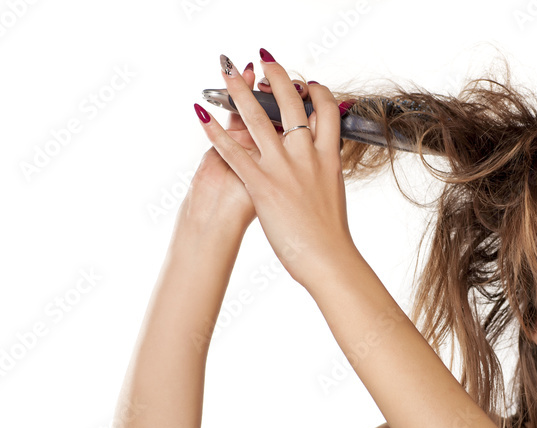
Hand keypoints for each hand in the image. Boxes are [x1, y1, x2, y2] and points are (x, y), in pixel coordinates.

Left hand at [195, 50, 354, 286]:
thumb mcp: (334, 193)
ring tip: (227, 72)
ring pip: (259, 120)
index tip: (309, 83)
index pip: (327, 111)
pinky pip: (233, 152)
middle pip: (292, 104)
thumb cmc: (332, 234)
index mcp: (327, 158)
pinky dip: (215, 132)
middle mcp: (307, 156)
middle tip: (266, 61)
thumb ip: (325, 171)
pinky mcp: (262, 185)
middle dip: (277, 77)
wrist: (328, 258)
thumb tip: (323, 163)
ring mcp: (284, 168)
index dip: (317, 92)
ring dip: (239, 92)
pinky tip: (202, 115)